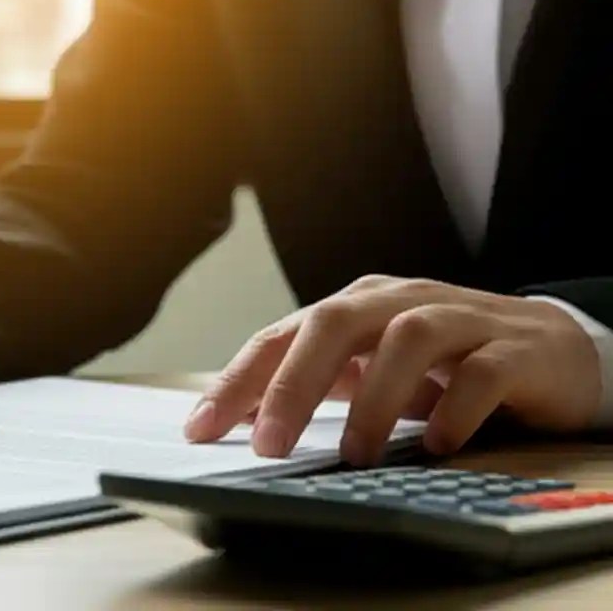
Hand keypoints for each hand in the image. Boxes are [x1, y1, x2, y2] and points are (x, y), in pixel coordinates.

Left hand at [185, 275, 601, 465]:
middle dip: (294, 384)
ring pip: (409, 340)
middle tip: (268, 447)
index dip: (239, 381)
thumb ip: (315, 385)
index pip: (282, 335)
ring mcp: (462, 320)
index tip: (201, 429)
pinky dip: (457, 407)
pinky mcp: (518, 351)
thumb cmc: (445, 363)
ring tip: (355, 454)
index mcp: (357, 307)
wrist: (555, 349)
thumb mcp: (371, 370)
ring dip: (375, 398)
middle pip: (335, 323)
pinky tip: (436, 444)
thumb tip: (245, 419)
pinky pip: (484, 372)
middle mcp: (402, 303)